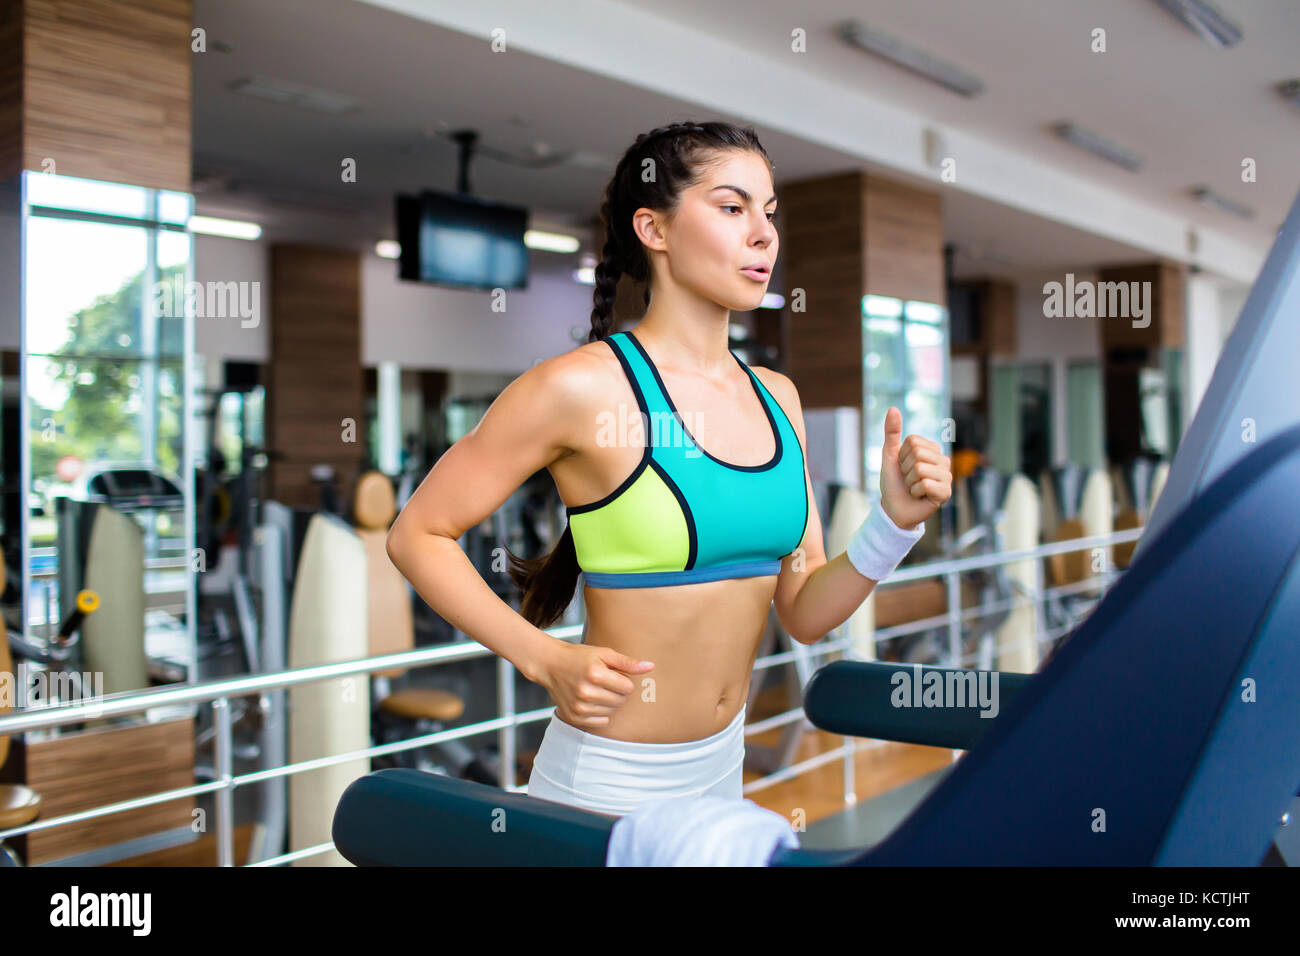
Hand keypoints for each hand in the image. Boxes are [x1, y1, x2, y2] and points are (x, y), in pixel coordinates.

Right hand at [535, 641, 654, 729]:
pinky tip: (591, 701)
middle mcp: (586, 692)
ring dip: (609, 703)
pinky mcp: (574, 717)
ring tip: (596, 690)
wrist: (551, 665)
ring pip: (612, 712)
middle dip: (618, 692)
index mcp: (595, 674)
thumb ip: (628, 662)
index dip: (624, 681)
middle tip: (605, 682)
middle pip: (621, 701)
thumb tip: (651, 667)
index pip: (628, 688)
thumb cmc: (580, 657)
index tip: (614, 675)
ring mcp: (579, 707)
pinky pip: (601, 722)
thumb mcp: (604, 653)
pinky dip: (600, 713)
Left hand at [878, 406, 952, 530]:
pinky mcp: (946, 493)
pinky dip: (915, 492)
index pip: (913, 441)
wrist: (894, 508)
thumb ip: (891, 432)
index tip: (903, 467)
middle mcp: (943, 460)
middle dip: (905, 469)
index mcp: (932, 449)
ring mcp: (947, 476)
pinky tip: (920, 496)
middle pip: (918, 454)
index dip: (901, 456)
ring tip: (913, 488)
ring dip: (909, 482)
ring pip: (921, 469)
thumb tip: (893, 408)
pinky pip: (925, 484)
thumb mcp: (889, 454)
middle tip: (908, 479)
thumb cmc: (894, 481)